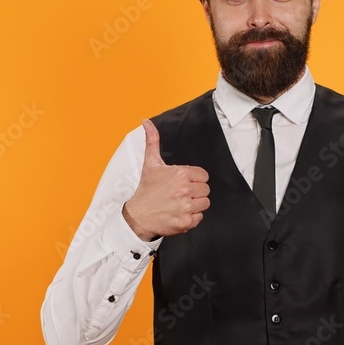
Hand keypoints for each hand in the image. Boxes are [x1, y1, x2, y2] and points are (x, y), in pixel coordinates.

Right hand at [122, 119, 209, 241]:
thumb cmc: (146, 190)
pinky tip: (179, 213)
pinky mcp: (186, 222)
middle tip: (180, 194)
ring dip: (194, 204)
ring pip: (204, 203)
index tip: (183, 183)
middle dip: (195, 191)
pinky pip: (199, 218)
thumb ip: (153, 141)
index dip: (194, 179)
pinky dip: (191, 217)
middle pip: (205, 189)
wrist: (138, 216)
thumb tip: (146, 122)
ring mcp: (186, 207)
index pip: (203, 175)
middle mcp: (185, 190)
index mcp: (180, 174)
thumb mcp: (150, 164)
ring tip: (180, 203)